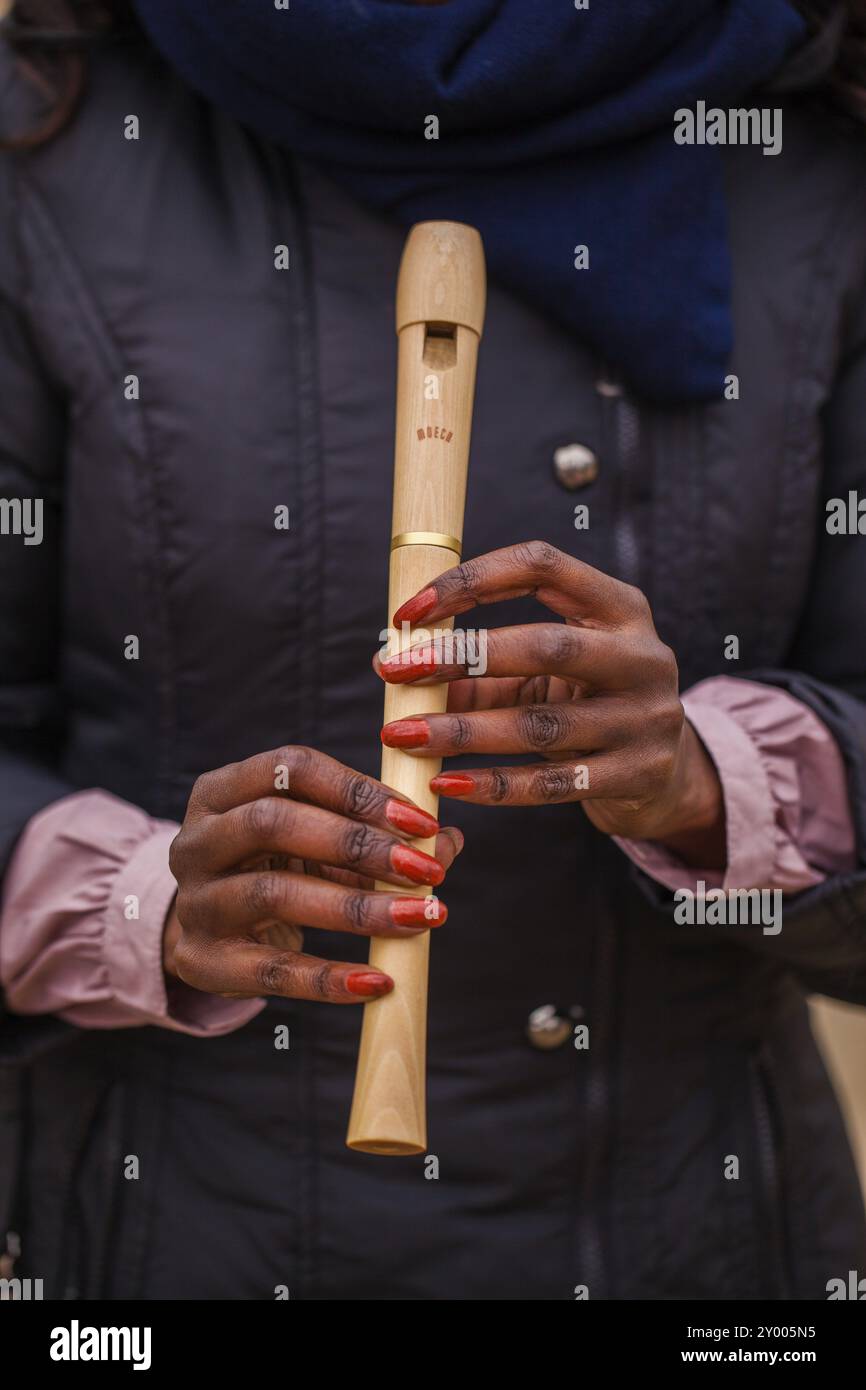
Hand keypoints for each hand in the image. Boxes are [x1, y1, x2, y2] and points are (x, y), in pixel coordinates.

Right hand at [165, 747, 462, 1003]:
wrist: (211, 932)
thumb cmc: (277, 869)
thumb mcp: (318, 841)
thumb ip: (379, 835)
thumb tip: (447, 842)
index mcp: (221, 791)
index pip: (290, 767)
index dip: (358, 790)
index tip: (420, 821)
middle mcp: (196, 840)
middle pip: (273, 823)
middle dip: (358, 844)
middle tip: (425, 870)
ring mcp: (195, 901)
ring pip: (273, 894)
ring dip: (356, 908)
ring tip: (419, 919)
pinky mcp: (202, 961)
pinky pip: (270, 971)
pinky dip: (329, 978)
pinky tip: (378, 982)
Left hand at [376, 541, 723, 864]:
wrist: (668, 775)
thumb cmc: (587, 706)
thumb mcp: (542, 677)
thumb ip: (475, 670)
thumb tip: (385, 663)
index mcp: (619, 607)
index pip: (542, 566)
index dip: (472, 580)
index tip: (410, 611)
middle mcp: (643, 655)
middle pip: (546, 645)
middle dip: (462, 656)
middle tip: (396, 672)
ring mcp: (647, 718)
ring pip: (542, 724)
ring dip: (463, 730)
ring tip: (402, 735)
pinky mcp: (640, 775)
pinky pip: (554, 783)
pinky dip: (494, 785)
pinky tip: (445, 783)